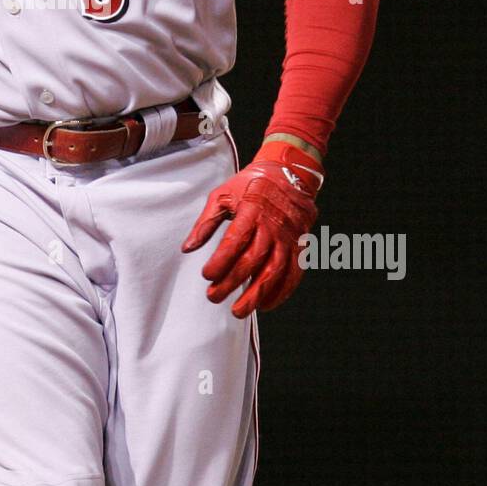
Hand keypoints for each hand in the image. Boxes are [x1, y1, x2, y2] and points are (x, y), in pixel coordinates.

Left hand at [181, 141, 322, 317]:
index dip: (220, 261)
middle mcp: (272, 225)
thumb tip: (187, 248)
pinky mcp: (299, 246)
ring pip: (274, 271)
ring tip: (238, 311)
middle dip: (231, 282)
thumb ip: (205, 223)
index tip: (206, 276)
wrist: (288, 174)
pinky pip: (293, 273)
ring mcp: (288, 238)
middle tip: (213, 296)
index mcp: (251, 210)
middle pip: (252, 260)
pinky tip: (266, 305)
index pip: (235, 241)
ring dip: (256, 295)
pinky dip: (281, 292)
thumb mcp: (222, 195)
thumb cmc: (249, 185)